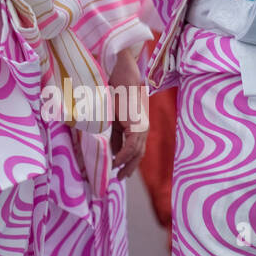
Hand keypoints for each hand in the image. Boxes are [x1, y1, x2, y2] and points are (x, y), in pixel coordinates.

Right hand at [108, 46, 148, 180]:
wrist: (121, 78)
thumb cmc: (116, 93)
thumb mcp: (114, 120)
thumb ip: (115, 136)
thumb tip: (112, 152)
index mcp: (138, 126)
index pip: (136, 149)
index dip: (129, 162)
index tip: (120, 171)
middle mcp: (143, 128)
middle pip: (138, 154)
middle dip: (129, 168)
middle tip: (120, 178)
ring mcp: (142, 127)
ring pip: (136, 152)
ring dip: (126, 164)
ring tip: (117, 173)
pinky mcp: (137, 125)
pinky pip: (131, 146)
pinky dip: (123, 156)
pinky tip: (116, 162)